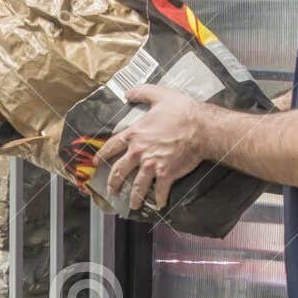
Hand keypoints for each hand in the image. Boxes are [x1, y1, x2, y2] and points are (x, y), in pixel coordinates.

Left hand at [96, 83, 205, 211]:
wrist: (200, 127)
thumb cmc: (182, 111)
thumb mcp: (159, 95)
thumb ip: (142, 93)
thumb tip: (128, 92)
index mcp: (135, 134)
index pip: (112, 146)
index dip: (102, 155)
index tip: (96, 163)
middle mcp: (139, 152)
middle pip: (120, 171)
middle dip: (113, 182)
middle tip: (111, 190)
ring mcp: (152, 164)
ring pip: (137, 185)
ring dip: (134, 197)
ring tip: (132, 205)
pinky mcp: (167, 174)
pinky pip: (160, 190)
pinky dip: (160, 199)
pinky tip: (159, 205)